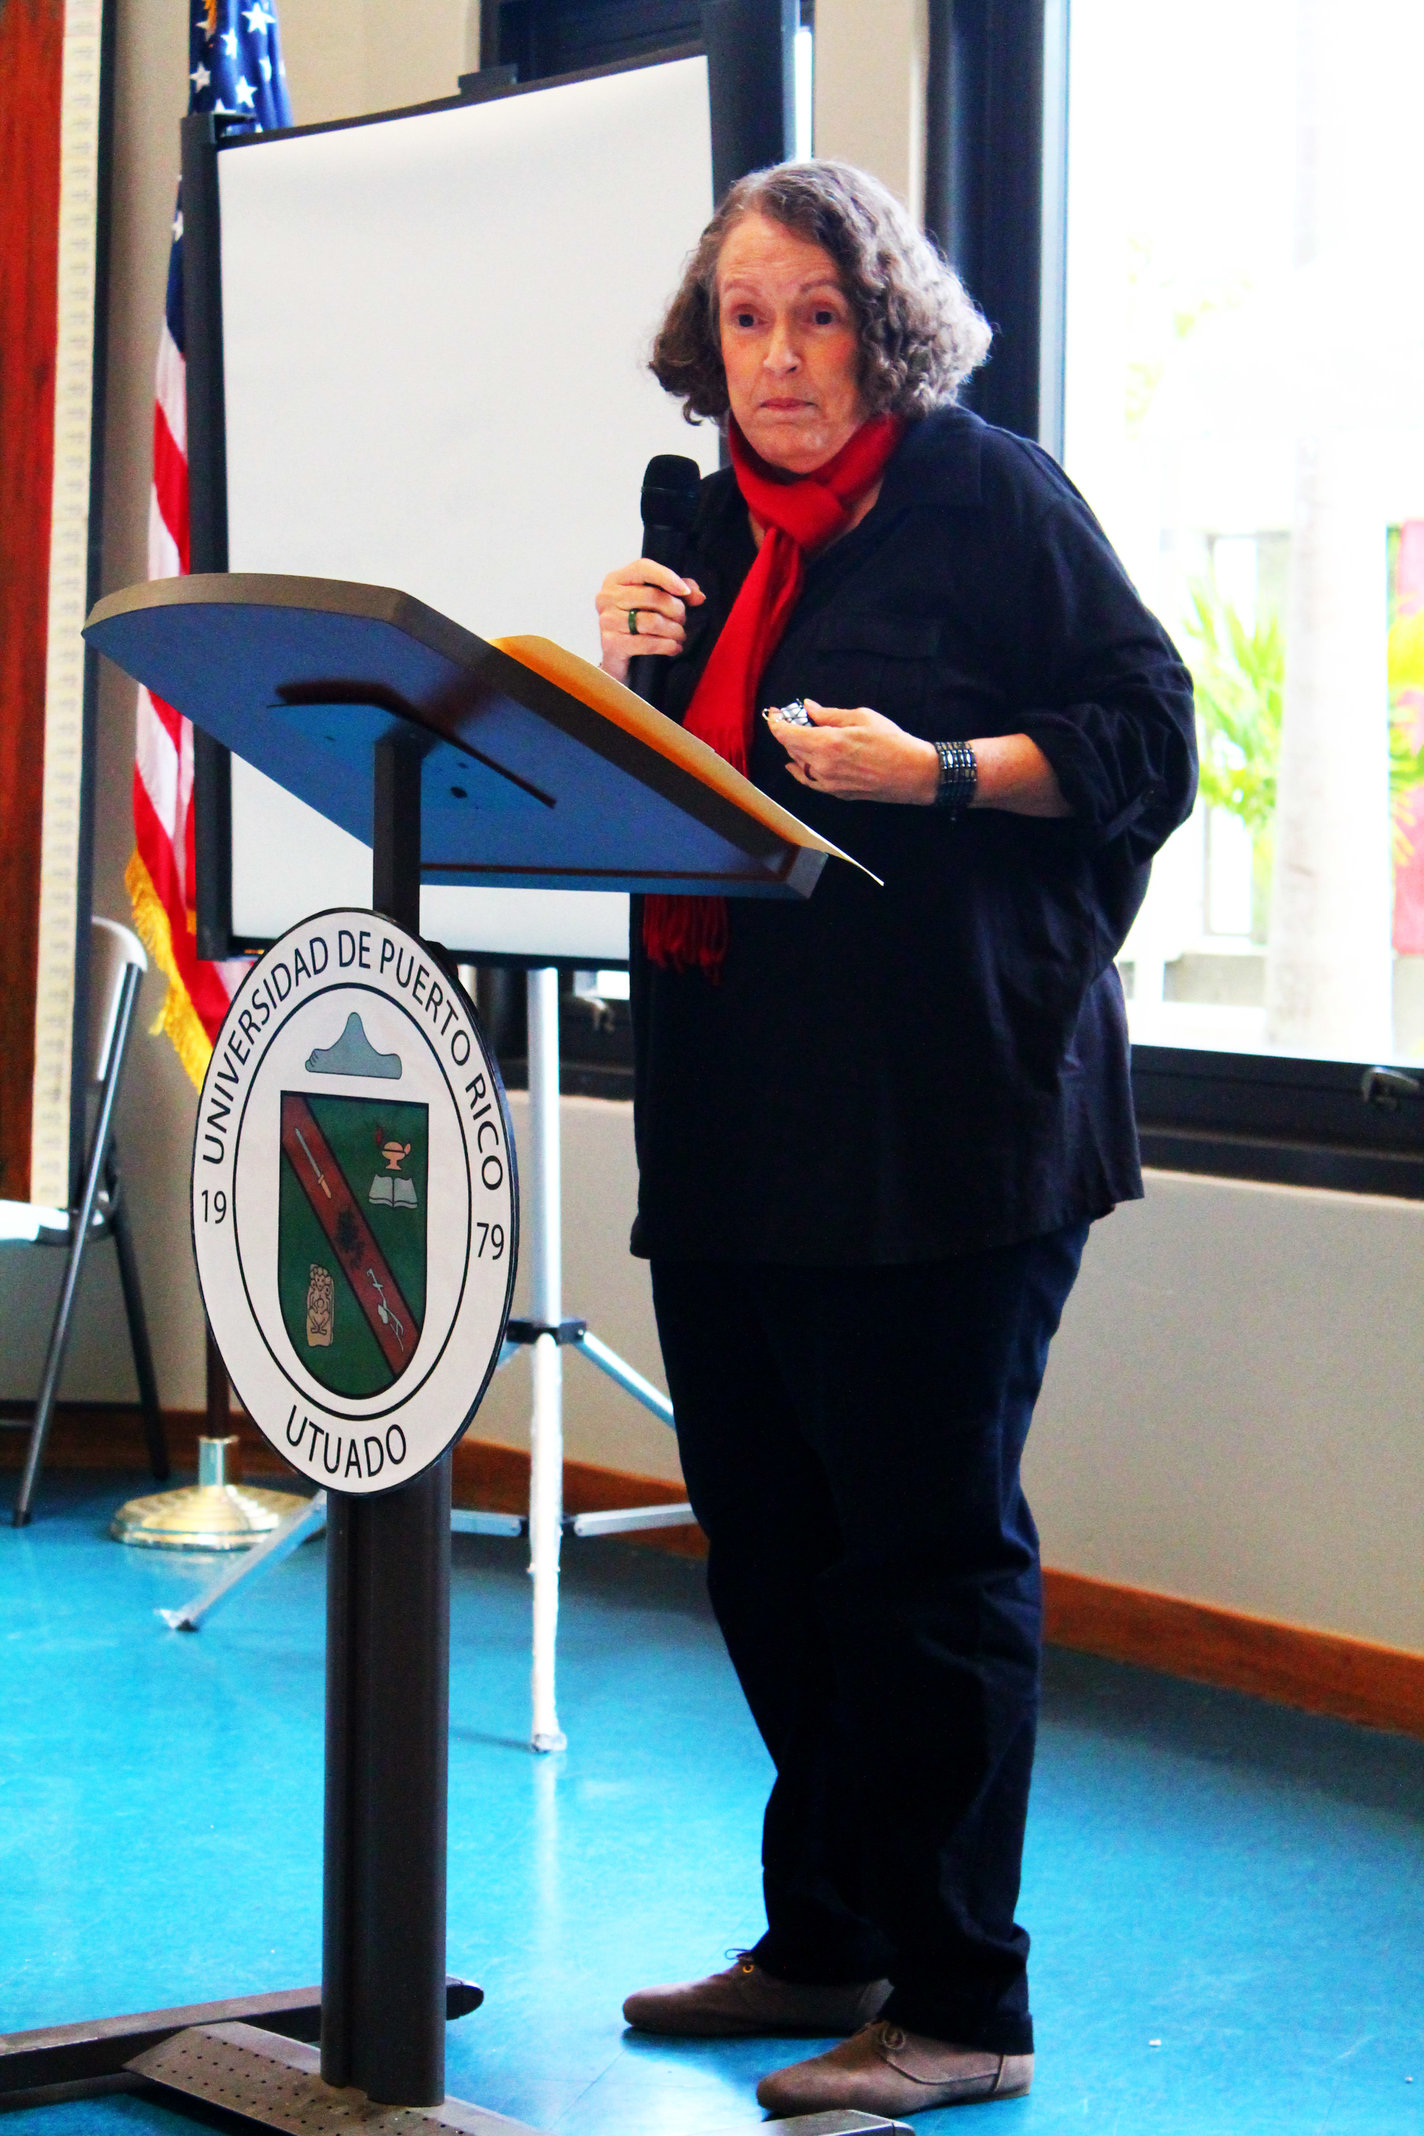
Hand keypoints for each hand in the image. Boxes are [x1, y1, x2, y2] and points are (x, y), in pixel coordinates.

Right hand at [597, 558, 704, 683]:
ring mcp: (607, 620)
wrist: (618, 660)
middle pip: (651, 596)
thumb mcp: (656, 602)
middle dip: (675, 609)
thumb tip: (699, 596)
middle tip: (682, 620)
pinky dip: (667, 645)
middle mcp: (607, 597)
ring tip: (680, 635)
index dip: (667, 577)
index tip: (685, 592)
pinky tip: (674, 647)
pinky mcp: (611, 644)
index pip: (643, 568)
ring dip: (674, 630)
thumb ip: (678, 591)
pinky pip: (647, 643)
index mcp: (616, 580)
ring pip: (652, 621)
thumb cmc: (638, 625)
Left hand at [766, 700, 938, 803]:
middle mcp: (822, 766)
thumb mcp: (861, 717)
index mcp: (827, 744)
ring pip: (799, 765)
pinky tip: (796, 764)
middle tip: (795, 718)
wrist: (913, 773)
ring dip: (795, 749)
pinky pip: (809, 781)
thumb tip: (809, 708)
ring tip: (802, 735)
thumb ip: (830, 714)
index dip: (776, 721)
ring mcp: (828, 783)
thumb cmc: (891, 742)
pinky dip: (799, 770)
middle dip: (788, 731)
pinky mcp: (836, 793)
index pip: (786, 734)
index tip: (775, 712)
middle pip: (791, 748)